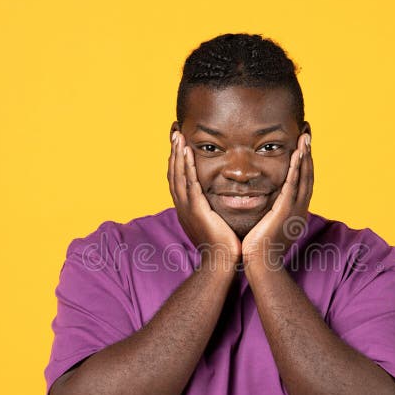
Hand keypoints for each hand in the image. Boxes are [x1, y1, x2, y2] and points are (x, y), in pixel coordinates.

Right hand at [168, 131, 240, 269]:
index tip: (177, 143)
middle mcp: (182, 206)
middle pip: (173, 173)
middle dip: (173, 152)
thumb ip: (211, 209)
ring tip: (178, 135)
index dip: (176, 160)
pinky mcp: (196, 209)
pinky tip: (188, 152)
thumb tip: (215, 202)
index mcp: (186, 208)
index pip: (177, 179)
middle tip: (174, 132)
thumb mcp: (213, 222)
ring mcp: (187, 208)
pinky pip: (190, 183)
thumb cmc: (221, 245)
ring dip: (177, 154)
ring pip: (178, 175)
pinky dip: (187, 166)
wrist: (220, 262)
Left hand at [241, 133, 312, 269]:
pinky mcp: (285, 211)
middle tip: (308, 133)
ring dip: (305, 156)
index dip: (305, 162)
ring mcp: (294, 210)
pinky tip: (297, 155)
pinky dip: (296, 170)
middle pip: (308, 175)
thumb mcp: (269, 226)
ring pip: (303, 177)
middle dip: (308, 154)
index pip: (303, 181)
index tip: (304, 146)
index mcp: (296, 211)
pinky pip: (292, 186)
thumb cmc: (260, 248)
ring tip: (305, 137)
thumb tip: (268, 207)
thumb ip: (271, 214)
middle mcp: (300, 208)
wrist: (261, 264)